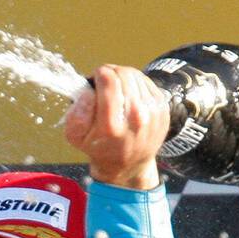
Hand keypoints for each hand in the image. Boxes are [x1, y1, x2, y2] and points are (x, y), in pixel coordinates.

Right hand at [63, 65, 169, 189]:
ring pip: (135, 75)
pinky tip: (128, 95)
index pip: (109, 80)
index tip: (96, 79)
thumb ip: (76, 114)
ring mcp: (152, 112)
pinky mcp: (162, 107)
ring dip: (123, 76)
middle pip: (123, 74)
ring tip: (116, 89)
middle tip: (105, 82)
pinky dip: (135, 83)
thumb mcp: (76, 137)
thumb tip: (88, 90)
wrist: (129, 164)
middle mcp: (136, 117)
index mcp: (112, 125)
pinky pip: (146, 81)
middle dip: (111, 72)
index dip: (99, 73)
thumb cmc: (99, 148)